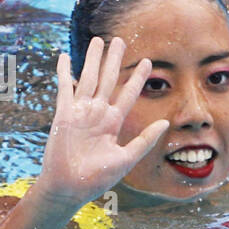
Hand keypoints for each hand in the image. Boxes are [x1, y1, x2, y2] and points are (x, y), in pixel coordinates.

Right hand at [34, 36, 168, 206]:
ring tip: (98, 41)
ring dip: (93, 60)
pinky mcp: (64, 114)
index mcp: (113, 123)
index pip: (128, 94)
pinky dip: (65, 72)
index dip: (137, 78)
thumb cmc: (97, 178)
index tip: (146, 62)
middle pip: (108, 80)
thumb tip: (164, 123)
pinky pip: (65, 88)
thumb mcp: (126, 159)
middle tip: (119, 40)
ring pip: (89, 78)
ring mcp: (80, 112)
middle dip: (113, 60)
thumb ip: (145, 140)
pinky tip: (65, 57)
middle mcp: (97, 114)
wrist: (70, 187)